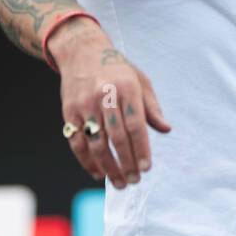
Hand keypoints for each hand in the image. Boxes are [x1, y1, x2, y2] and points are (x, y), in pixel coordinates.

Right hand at [50, 19, 171, 188]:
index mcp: (126, 88)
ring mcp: (84, 105)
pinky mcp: (69, 112)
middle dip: (126, 163)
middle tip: (134, 181)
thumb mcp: (139, 80)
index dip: (141, 149)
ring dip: (108, 167)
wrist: (81, 52)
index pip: (135, 124)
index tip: (146, 168)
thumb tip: (166, 129)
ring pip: (96, 143)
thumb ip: (152, 107)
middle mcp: (104, 96)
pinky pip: (77, 142)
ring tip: (119, 183)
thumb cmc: (116, 70)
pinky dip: (87, 161)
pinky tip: (98, 173)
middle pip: (116, 137)